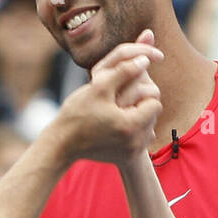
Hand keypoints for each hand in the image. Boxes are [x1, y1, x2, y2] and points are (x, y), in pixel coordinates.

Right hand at [50, 29, 162, 165]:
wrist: (62, 143)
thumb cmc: (77, 113)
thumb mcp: (99, 87)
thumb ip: (125, 70)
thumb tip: (146, 59)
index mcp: (132, 126)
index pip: (154, 101)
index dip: (142, 92)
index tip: (125, 90)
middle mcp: (136, 144)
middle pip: (153, 115)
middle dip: (141, 104)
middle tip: (121, 99)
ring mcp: (132, 153)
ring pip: (149, 126)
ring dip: (138, 115)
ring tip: (118, 111)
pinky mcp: (127, 158)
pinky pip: (141, 139)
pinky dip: (133, 129)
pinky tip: (116, 125)